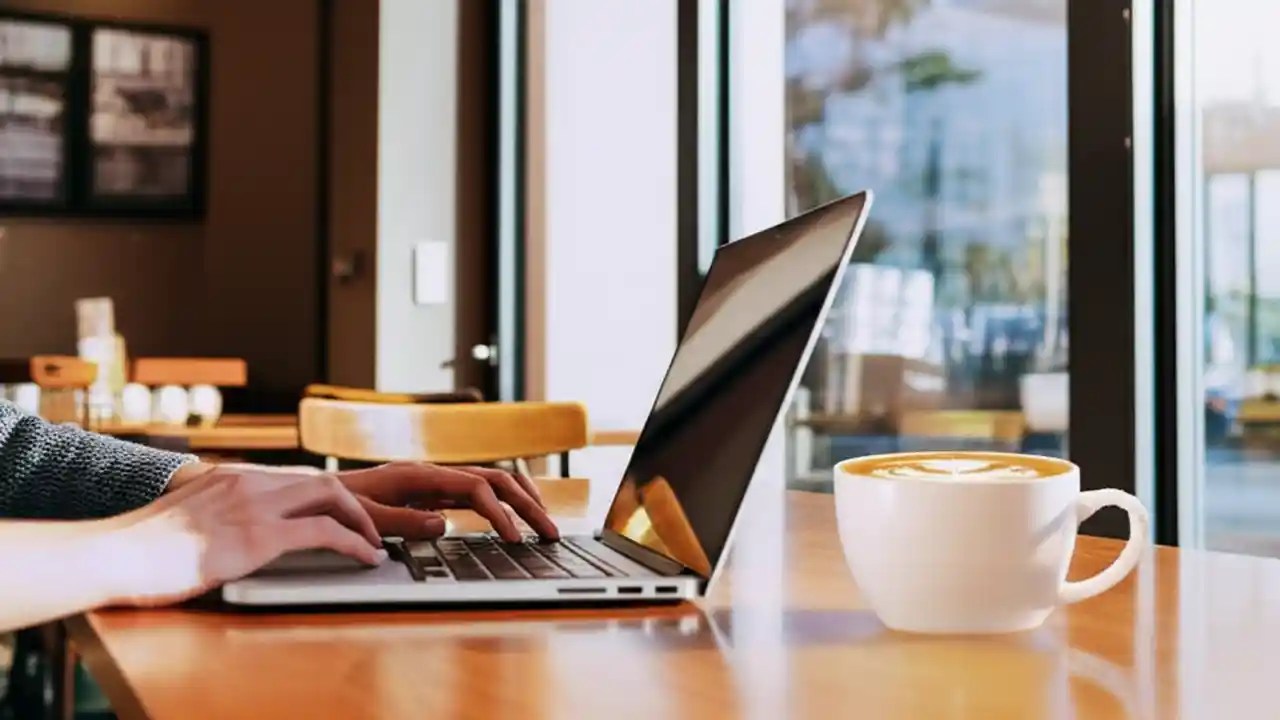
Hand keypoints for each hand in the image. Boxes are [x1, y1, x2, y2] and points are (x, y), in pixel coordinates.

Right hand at [107, 465, 385, 606]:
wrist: (114, 553)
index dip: (326, 496)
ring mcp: (254, 505)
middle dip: (354, 504)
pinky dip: (354, 543)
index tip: (343, 513)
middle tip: (369, 529)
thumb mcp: (187, 516)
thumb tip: (230, 534)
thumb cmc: (140, 547)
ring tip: (373, 544)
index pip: (295, 477)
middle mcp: (248, 481)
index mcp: (232, 476)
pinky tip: (365, 557)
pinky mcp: (258, 535)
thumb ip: (217, 514)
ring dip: (362, 521)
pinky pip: (325, 532)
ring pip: (332, 496)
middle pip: (322, 480)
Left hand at [337, 462, 558, 541]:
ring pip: (491, 481)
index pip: (475, 488)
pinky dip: (503, 501)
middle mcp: (433, 472)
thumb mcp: (364, 516)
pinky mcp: (433, 491)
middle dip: (527, 504)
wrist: (318, 493)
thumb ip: (402, 521)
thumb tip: (444, 524)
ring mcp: (435, 480)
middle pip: (495, 479)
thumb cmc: (337, 504)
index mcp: (420, 474)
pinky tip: (514, 517)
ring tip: (544, 523)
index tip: (515, 539)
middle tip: (551, 532)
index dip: (500, 512)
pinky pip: (477, 491)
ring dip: (521, 500)